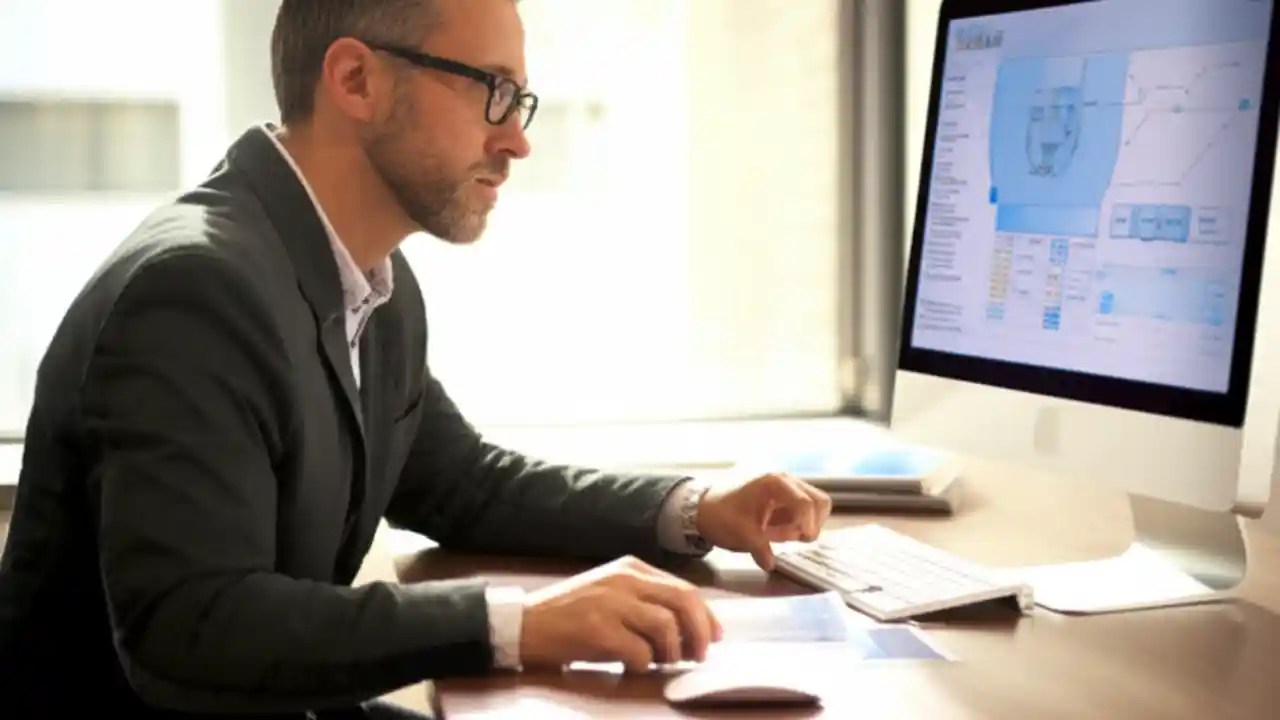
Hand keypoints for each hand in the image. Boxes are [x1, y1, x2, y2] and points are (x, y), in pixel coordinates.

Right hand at [519, 555, 723, 672]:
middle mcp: (624, 580)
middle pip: (684, 602)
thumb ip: (646, 600)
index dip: (707, 616)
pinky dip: (643, 665)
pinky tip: (632, 666)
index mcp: (631, 568)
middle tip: (698, 655)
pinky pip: (640, 652)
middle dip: (700, 633)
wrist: (524, 623)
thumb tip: (690, 627)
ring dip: (671, 652)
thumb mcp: (612, 593)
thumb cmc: (571, 614)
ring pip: (666, 627)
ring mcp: (610, 603)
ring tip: (661, 662)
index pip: (685, 588)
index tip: (714, 637)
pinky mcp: (597, 629)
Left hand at [695, 473, 832, 570]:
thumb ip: (761, 550)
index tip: (795, 541)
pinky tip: (779, 533)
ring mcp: (786, 488)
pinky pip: (804, 510)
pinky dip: (799, 523)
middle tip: (793, 539)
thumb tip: (770, 564)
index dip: (806, 526)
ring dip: (806, 524)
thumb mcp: (742, 536)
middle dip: (812, 524)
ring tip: (784, 536)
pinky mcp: (784, 498)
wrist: (702, 508)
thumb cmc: (721, 516)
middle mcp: (785, 481)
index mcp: (775, 484)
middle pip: (819, 501)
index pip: (807, 504)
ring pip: (815, 505)